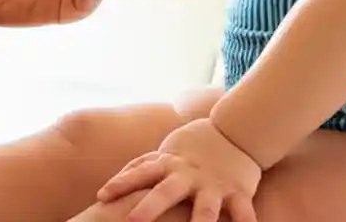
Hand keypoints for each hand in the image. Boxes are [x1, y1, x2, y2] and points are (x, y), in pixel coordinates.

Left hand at [97, 119, 260, 221]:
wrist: (236, 131)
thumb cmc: (193, 148)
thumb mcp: (165, 154)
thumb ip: (141, 168)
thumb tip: (107, 187)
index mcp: (169, 165)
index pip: (140, 173)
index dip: (121, 183)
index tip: (102, 196)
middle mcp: (189, 176)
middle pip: (167, 192)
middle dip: (150, 206)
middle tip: (133, 221)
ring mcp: (214, 185)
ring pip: (206, 208)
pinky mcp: (238, 191)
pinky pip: (243, 211)